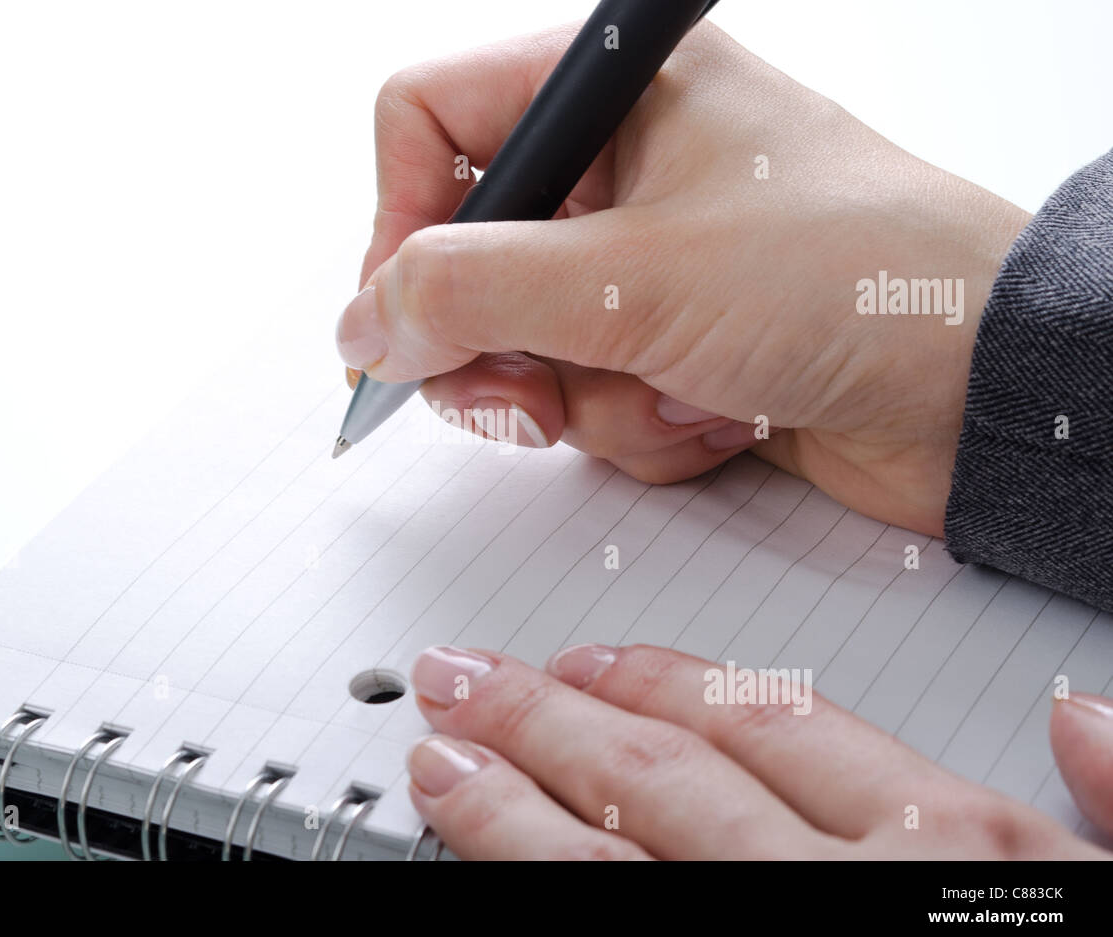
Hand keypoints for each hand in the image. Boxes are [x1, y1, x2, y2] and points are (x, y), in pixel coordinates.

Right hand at [338, 22, 1031, 535]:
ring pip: (525, 347)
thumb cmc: (856, 279)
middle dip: (498, 346)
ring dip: (589, 397)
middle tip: (531, 389)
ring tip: (677, 390)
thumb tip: (365, 321)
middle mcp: (622, 171)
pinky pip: (590, 400)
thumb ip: (471, 294)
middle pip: (465, 256)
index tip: (404, 316)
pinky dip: (641, 426)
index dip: (395, 222)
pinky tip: (720, 412)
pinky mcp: (671, 348)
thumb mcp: (633, 279)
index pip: (429, 122)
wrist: (985, 391)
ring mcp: (644, 266)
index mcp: (614, 94)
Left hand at [404, 644, 1112, 858]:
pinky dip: (537, 900)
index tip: (587, 663)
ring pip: (612, 869)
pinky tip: (485, 870)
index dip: (663, 684)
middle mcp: (850, 898)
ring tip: (441, 763)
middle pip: (665, 782)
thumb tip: (1079, 718)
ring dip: (510, 811)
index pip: (776, 728)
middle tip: (462, 683)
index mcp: (957, 853)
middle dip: (546, 723)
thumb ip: (1110, 805)